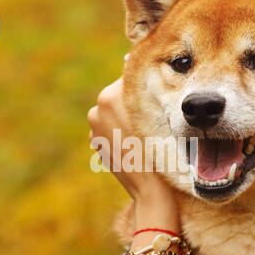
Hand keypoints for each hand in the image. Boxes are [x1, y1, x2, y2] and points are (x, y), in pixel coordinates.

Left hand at [89, 76, 176, 205]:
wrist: (150, 188)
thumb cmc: (160, 149)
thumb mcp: (155, 111)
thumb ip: (141, 89)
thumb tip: (131, 66)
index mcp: (109, 97)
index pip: (129, 78)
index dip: (145, 85)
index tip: (156, 93)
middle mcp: (96, 110)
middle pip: (120, 96)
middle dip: (133, 103)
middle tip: (152, 117)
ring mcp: (94, 128)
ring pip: (114, 113)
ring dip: (127, 118)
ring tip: (144, 133)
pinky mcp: (96, 143)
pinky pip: (109, 128)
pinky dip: (120, 132)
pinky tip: (134, 143)